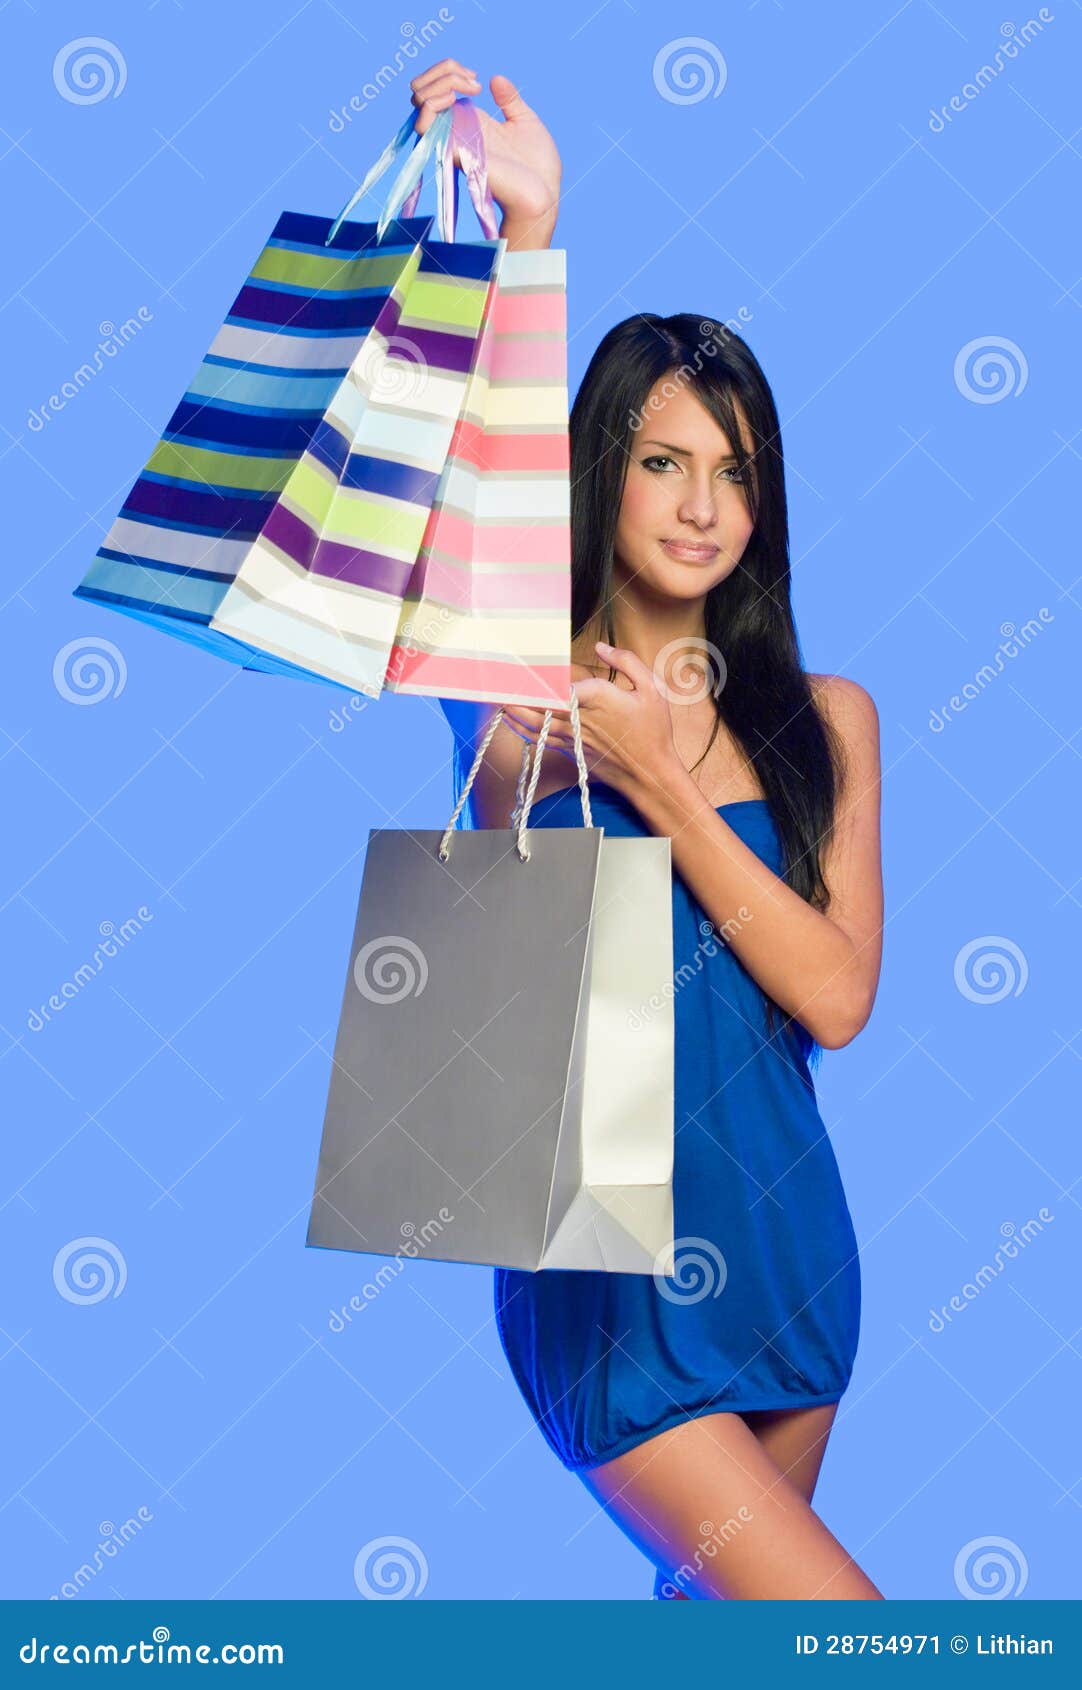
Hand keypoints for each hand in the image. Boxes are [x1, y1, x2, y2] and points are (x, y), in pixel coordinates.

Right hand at [410, 59, 560, 237]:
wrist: (543, 193)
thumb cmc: (538, 166)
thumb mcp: (525, 121)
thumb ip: (509, 100)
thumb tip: (495, 78)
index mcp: (470, 121)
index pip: (436, 90)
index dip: (448, 71)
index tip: (477, 80)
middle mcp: (456, 129)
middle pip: (420, 91)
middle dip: (441, 71)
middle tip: (473, 82)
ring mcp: (452, 140)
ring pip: (418, 101)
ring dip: (439, 82)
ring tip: (471, 88)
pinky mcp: (453, 152)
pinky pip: (425, 124)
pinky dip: (436, 102)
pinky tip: (459, 98)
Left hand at [501, 642, 680, 801]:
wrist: (651, 774)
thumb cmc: (653, 731)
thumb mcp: (651, 689)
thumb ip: (627, 662)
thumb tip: (601, 647)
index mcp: (598, 696)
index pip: (560, 683)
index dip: (538, 675)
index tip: (520, 664)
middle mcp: (581, 717)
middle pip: (540, 702)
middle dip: (517, 690)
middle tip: (496, 677)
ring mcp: (574, 736)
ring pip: (535, 721)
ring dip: (513, 709)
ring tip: (493, 696)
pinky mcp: (572, 750)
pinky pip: (541, 738)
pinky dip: (523, 729)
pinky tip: (511, 720)